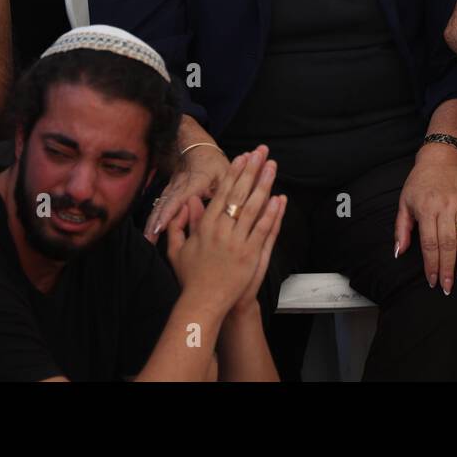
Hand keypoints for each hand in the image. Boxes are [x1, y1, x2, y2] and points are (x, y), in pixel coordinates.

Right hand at [144, 143, 228, 242]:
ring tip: (148, 241)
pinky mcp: (168, 194)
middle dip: (155, 223)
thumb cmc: (210, 161)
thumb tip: (237, 192)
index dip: (168, 213)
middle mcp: (178, 187)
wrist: (192, 147)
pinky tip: (150, 236)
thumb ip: (229, 182)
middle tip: (149, 240)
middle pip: (163, 206)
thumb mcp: (221, 169)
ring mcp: (170, 190)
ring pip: (158, 208)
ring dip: (151, 224)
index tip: (160, 227)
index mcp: (192, 183)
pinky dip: (154, 221)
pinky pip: (159, 209)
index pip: (178, 199)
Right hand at [165, 146, 285, 316]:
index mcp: (205, 227)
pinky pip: (264, 229)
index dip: (234, 173)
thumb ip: (180, 225)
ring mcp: (237, 242)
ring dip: (264, 185)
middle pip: (240, 194)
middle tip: (262, 153)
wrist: (204, 303)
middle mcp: (222, 230)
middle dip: (252, 171)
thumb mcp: (177, 249)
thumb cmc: (191, 278)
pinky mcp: (250, 255)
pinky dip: (272, 213)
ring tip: (273, 167)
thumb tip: (187, 204)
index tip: (243, 157)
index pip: (223, 193)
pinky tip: (279, 198)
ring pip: (254, 207)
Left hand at [394, 144, 456, 293]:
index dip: (431, 264)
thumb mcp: (405, 202)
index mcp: (426, 209)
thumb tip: (399, 252)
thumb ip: (402, 228)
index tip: (432, 280)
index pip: (429, 243)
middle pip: (447, 244)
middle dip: (447, 268)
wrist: (443, 157)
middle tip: (448, 287)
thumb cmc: (421, 181)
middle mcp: (446, 208)